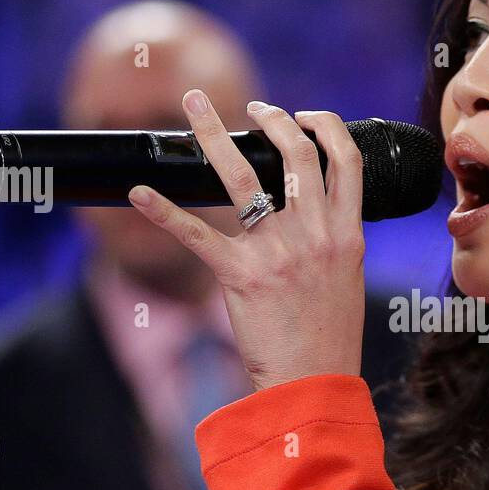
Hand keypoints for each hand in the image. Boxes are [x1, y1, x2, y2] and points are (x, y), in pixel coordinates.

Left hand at [127, 92, 366, 392]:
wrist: (314, 383)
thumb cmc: (330, 335)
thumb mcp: (348, 276)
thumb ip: (333, 236)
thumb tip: (314, 203)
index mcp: (348, 232)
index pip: (344, 157)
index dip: (325, 124)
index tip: (304, 115)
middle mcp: (315, 233)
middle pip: (295, 151)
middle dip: (272, 117)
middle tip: (253, 106)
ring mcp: (278, 251)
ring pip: (243, 173)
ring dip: (214, 132)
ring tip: (196, 106)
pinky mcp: (240, 274)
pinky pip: (195, 234)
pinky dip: (162, 211)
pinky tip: (139, 192)